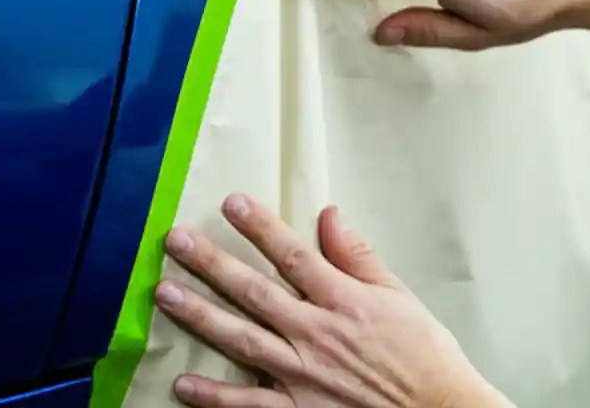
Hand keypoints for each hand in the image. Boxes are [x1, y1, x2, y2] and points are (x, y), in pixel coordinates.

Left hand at [156, 194, 510, 407]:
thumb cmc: (424, 357)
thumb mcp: (399, 296)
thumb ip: (357, 256)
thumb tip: (328, 214)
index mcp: (343, 300)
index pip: (292, 255)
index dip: (259, 226)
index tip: (229, 202)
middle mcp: (317, 334)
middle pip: (254, 291)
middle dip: (211, 263)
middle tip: (175, 240)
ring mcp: (304, 376)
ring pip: (242, 340)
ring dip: (200, 316)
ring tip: (165, 293)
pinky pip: (250, 403)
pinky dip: (215, 396)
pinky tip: (183, 383)